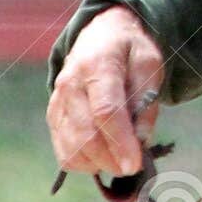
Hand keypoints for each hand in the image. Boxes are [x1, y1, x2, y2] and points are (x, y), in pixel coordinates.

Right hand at [47, 5, 165, 177]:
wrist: (99, 36)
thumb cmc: (129, 51)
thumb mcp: (149, 65)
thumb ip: (147, 101)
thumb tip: (141, 141)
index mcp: (97, 65)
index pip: (105, 110)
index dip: (120, 141)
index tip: (135, 164)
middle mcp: (70, 84)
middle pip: (86, 135)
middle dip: (111, 159)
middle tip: (133, 166)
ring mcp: (57, 101)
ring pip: (72, 148)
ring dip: (99, 163)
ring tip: (120, 158)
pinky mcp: (52, 116)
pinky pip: (63, 152)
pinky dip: (84, 162)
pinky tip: (103, 155)